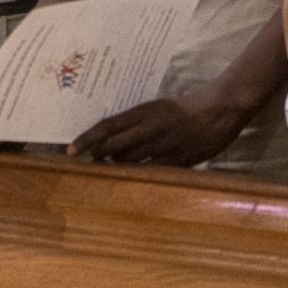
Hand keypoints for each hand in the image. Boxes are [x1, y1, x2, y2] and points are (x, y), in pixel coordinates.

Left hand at [67, 88, 252, 165]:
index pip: (108, 125)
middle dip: (98, 155)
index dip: (87, 138)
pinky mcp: (178, 159)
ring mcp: (164, 144)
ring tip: (108, 168)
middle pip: (114, 145)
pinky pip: (151, 171)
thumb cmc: (184, 109)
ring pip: (130, 160)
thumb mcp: (157, 108)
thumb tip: (112, 135)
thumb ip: (136, 122)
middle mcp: (150, 127)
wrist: (217, 112)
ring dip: (116, 166)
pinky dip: (139, 175)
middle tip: (89, 161)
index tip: (70, 150)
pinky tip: (132, 178)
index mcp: (144, 111)